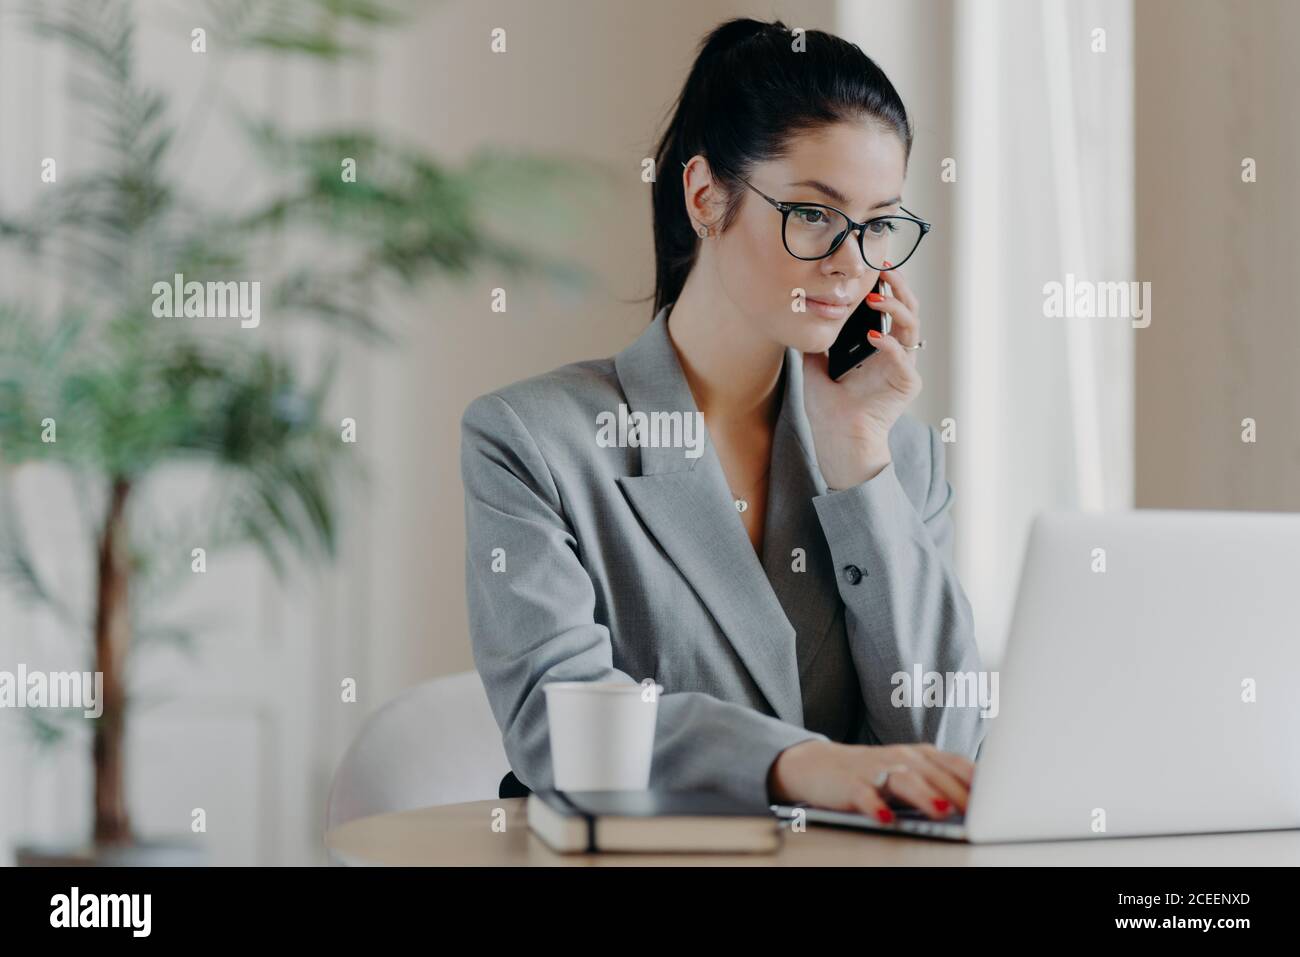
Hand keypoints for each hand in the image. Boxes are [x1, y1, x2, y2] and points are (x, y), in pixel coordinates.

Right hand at [767, 738, 972, 821]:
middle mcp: (901, 757)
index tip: (1001, 796)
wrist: (820, 766)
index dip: (977, 779)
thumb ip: (941, 783)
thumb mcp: (911, 774)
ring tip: (942, 811)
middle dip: (957, 792)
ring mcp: (875, 769)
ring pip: (904, 780)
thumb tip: (982, 805)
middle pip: (934, 773)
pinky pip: (864, 795)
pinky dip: (875, 806)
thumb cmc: (874, 774)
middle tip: (978, 813)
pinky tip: (886, 819)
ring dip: (924, 795)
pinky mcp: (850, 784)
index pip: (955, 764)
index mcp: (921, 755)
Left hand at [801, 263, 922, 488]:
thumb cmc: (829, 409)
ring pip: (911, 328)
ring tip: (875, 296)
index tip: (873, 266)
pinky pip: (903, 359)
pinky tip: (873, 336)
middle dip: (898, 286)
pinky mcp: (906, 385)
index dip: (885, 286)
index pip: (889, 308)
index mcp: (879, 347)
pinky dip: (889, 345)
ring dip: (895, 308)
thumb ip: (816, 343)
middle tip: (883, 268)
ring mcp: (903, 368)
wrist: (836, 440)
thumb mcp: (815, 367)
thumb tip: (804, 319)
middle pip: (907, 311)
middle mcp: (895, 354)